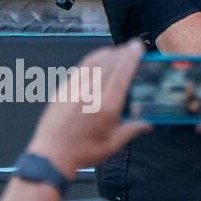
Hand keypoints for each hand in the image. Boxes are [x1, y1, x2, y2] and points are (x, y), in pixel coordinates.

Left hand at [26, 40, 150, 173]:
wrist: (52, 155)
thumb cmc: (82, 152)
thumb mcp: (112, 145)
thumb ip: (132, 130)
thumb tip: (148, 124)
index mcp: (107, 106)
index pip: (122, 73)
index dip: (132, 57)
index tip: (138, 48)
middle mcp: (92, 93)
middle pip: (111, 64)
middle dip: (123, 52)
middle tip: (133, 46)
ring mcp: (76, 89)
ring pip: (95, 62)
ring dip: (109, 53)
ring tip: (118, 50)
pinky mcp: (64, 89)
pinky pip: (81, 67)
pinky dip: (92, 59)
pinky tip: (99, 58)